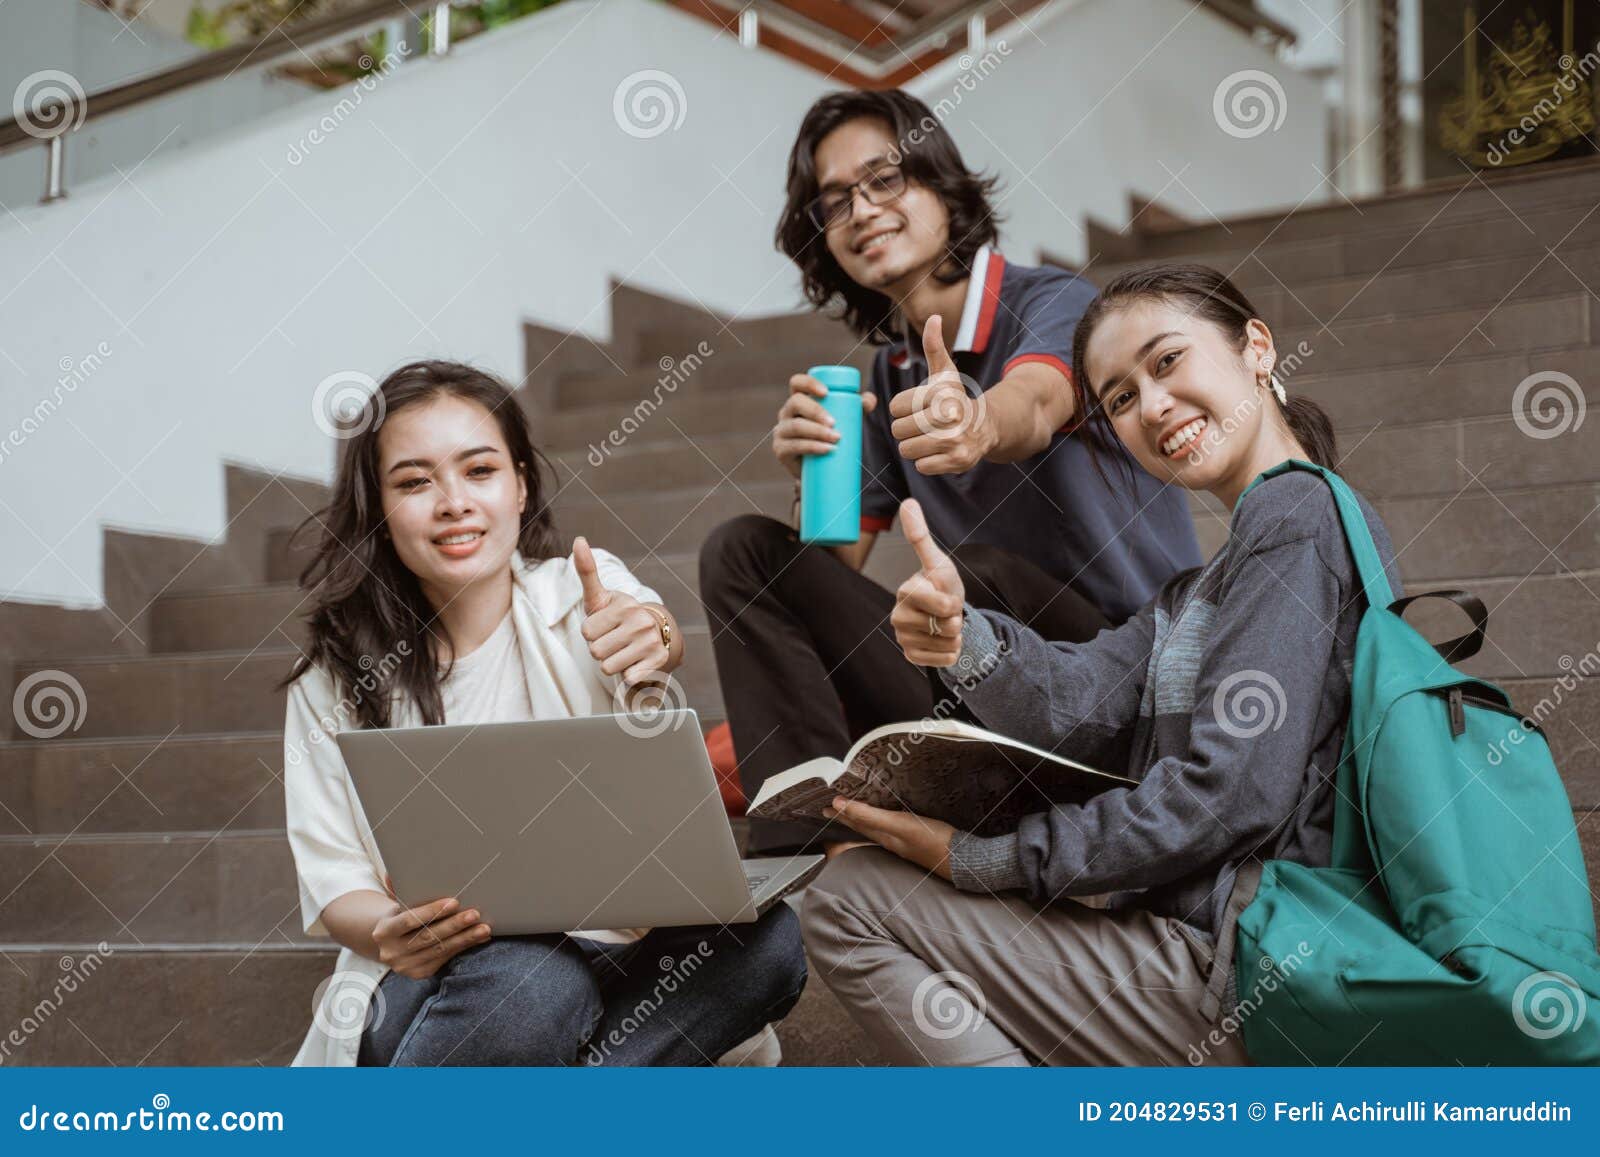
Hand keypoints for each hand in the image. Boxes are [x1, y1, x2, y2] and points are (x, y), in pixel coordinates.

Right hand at [372, 892, 489, 979]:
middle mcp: (392, 952)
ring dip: (465, 938)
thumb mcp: (395, 904)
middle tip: (475, 914)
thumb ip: (397, 889)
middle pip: (428, 936)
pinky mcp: (420, 973)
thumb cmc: (399, 916)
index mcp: (384, 931)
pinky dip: (464, 947)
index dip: (432, 912)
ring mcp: (405, 966)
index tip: (454, 902)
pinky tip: (479, 938)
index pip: (409, 920)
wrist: (390, 944)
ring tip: (484, 928)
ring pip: (440, 950)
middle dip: (454, 925)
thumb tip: (396, 872)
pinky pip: (446, 959)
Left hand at [574, 537, 670, 685]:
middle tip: (614, 641)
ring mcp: (650, 643)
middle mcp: (640, 622)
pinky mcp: (657, 662)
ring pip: (608, 666)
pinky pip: (627, 679)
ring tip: (624, 651)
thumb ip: (587, 571)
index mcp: (624, 605)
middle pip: (596, 651)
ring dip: (613, 663)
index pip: (587, 631)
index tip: (605, 628)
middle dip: (601, 650)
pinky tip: (636, 663)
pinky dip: (628, 675)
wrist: (658, 634)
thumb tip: (578, 540)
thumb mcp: (601, 597)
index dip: (591, 633)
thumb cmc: (620, 617)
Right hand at [772, 371, 878, 480]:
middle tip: (834, 422)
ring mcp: (781, 432)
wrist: (819, 470)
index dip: (809, 383)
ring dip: (816, 431)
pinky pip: (793, 446)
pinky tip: (826, 449)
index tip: (826, 392)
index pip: (797, 383)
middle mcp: (786, 413)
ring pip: (795, 426)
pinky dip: (812, 447)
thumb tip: (869, 400)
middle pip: (795, 403)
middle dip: (815, 411)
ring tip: (836, 438)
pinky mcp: (781, 451)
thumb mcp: (845, 421)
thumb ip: (858, 408)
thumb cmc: (830, 437)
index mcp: (799, 400)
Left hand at [822, 798, 954, 879]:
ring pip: (877, 827)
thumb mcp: (900, 825)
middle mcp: (892, 840)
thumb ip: (870, 816)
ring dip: (864, 817)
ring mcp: (906, 842)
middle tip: (834, 807)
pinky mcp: (920, 839)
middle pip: (863, 827)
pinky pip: (894, 827)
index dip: (840, 813)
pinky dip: (885, 819)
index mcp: (884, 837)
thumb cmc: (935, 843)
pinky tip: (891, 817)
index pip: (855, 823)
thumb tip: (840, 804)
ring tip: (855, 809)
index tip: (825, 804)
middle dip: (848, 816)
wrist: (966, 861)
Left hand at [888, 314, 996, 474]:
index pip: (895, 406)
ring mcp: (954, 441)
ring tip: (929, 438)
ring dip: (914, 446)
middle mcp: (949, 417)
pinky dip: (926, 462)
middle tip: (923, 425)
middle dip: (907, 429)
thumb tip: (934, 317)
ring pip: (907, 450)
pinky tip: (939, 452)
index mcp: (940, 394)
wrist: (986, 427)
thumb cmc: (956, 399)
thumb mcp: (945, 373)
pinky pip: (921, 466)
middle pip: (898, 430)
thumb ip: (934, 346)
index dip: (903, 408)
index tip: (919, 407)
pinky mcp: (957, 462)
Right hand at [890, 498, 963, 667]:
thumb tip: (907, 501)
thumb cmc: (939, 584)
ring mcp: (903, 639)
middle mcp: (898, 617)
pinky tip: (941, 640)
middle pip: (948, 627)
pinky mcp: (911, 657)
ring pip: (948, 644)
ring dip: (954, 636)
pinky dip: (951, 651)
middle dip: (955, 619)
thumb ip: (920, 536)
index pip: (945, 606)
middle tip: (945, 610)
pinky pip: (945, 660)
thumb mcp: (937, 561)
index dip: (955, 602)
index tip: (946, 594)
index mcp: (905, 593)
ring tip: (943, 623)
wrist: (942, 612)